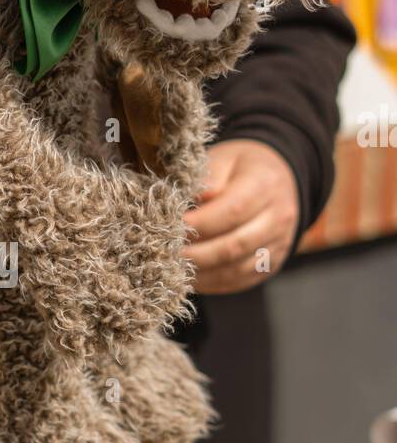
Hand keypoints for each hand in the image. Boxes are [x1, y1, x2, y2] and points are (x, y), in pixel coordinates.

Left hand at [184, 139, 299, 293]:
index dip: (199, 223)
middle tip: (165, 254)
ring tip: (173, 268)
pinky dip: (211, 283)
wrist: (278, 180)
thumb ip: (206, 178)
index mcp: (265, 185)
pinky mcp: (271, 265)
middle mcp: (278, 217)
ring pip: (236, 268)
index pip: (232, 211)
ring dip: (201, 273)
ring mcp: (278, 244)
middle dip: (195, 254)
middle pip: (234, 245)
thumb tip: (186, 200)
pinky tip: (189, 278)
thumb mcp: (224, 159)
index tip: (169, 228)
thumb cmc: (240, 169)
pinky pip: (239, 280)